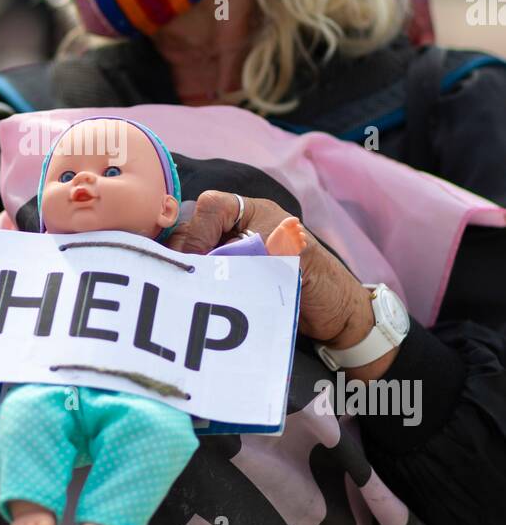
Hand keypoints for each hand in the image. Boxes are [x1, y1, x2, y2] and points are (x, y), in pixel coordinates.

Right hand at [169, 191, 378, 361]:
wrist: (337, 319)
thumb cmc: (325, 283)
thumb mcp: (293, 258)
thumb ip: (257, 250)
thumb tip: (214, 256)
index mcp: (258, 215)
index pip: (212, 206)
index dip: (198, 229)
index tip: (198, 259)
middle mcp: (240, 231)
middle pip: (195, 229)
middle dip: (187, 252)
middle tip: (190, 279)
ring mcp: (232, 255)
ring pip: (194, 254)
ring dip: (190, 271)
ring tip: (191, 292)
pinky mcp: (229, 280)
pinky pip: (203, 277)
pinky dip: (196, 287)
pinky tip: (196, 299)